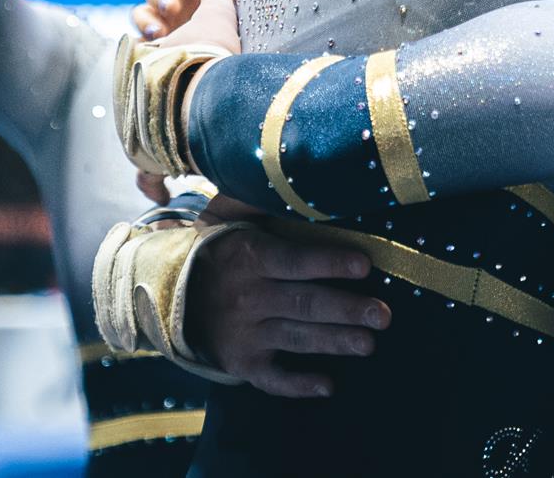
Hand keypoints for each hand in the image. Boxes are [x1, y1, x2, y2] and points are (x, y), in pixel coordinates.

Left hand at [134, 0, 246, 197]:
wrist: (204, 101)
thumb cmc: (208, 58)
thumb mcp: (216, 16)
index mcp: (141, 64)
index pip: (142, 64)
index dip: (159, 66)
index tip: (173, 72)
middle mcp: (132, 99)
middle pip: (140, 105)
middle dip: (157, 111)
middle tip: (182, 116)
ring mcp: (137, 131)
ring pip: (141, 142)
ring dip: (158, 149)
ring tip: (180, 155)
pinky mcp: (149, 161)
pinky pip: (149, 177)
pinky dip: (157, 184)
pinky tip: (169, 192)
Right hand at [184, 202, 389, 396]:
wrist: (169, 295)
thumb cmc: (219, 249)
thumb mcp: (231, 218)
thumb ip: (261, 200)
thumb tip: (294, 169)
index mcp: (250, 257)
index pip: (295, 261)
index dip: (329, 263)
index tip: (365, 265)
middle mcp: (248, 297)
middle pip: (304, 304)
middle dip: (347, 310)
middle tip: (384, 315)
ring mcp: (244, 333)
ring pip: (296, 339)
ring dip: (334, 342)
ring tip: (369, 344)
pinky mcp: (241, 363)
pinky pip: (271, 379)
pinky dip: (297, 385)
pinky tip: (327, 386)